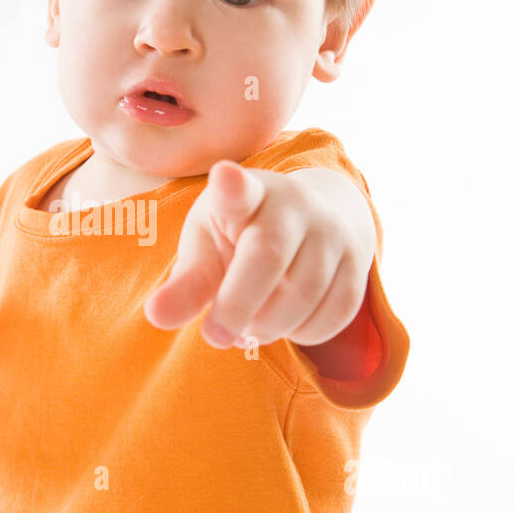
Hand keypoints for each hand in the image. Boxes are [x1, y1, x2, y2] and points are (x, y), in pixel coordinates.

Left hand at [143, 160, 371, 348]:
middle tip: (214, 336)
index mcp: (245, 194)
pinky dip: (304, 332)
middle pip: (268, 258)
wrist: (308, 224)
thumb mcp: (206, 251)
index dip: (231, 186)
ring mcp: (330, 232)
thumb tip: (156, 317)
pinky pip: (334, 314)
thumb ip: (185, 284)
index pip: (239, 190)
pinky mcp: (357, 264)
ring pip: (303, 295)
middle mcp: (293, 205)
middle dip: (238, 305)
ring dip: (269, 326)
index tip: (224, 175)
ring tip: (248, 329)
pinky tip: (285, 324)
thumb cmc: (238, 238)